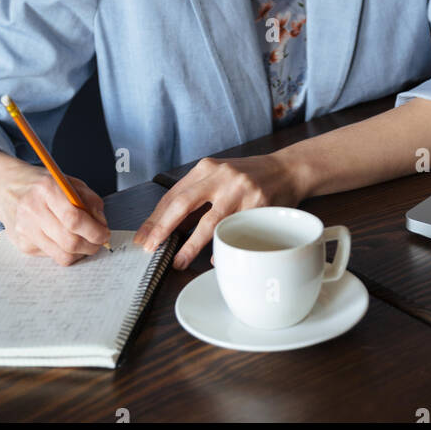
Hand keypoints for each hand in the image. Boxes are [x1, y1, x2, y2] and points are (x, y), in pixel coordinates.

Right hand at [0, 164, 111, 265]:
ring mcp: (25, 230)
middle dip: (90, 246)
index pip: (73, 218)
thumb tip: (101, 224)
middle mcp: (32, 210)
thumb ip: (88, 199)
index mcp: (47, 189)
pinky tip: (64, 240)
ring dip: (80, 253)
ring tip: (85, 244)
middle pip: (69, 240)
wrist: (6, 188)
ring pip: (61, 254)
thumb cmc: (41, 185)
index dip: (94, 231)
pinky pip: (51, 256)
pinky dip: (64, 251)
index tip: (104, 234)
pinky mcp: (22, 244)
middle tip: (99, 243)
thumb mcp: (68, 181)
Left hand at [133, 152, 304, 269]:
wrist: (287, 170)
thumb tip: (168, 227)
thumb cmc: (249, 176)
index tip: (143, 236)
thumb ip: (196, 196)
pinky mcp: (258, 206)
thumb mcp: (220, 176)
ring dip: (190, 246)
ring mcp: (241, 191)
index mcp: (207, 168)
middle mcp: (222, 176)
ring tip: (178, 261)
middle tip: (150, 247)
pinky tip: (213, 260)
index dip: (155, 218)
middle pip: (184, 203)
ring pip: (209, 223)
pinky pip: (235, 233)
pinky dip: (222, 249)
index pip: (173, 194)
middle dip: (163, 228)